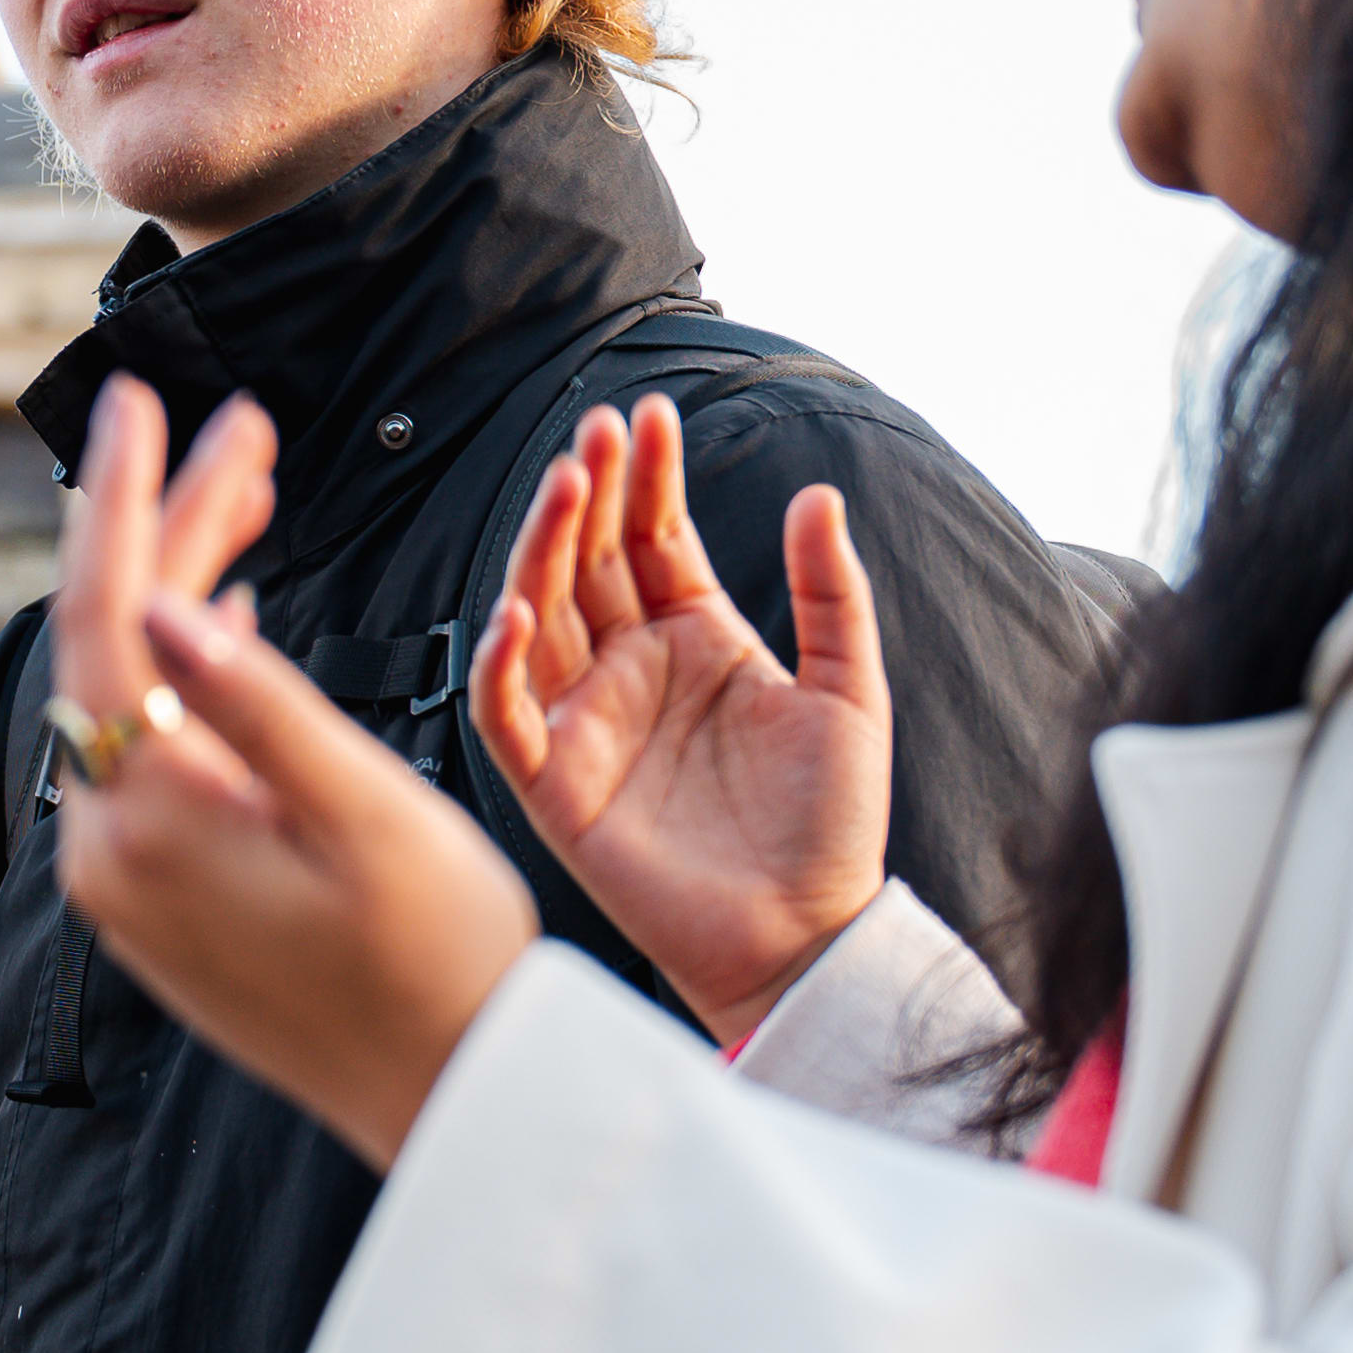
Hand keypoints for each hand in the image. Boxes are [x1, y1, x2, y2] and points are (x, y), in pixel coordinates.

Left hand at [41, 377, 539, 1166]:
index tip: (136, 397)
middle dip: (172, 525)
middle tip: (243, 425)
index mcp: (150, 820)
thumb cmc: (439, 957)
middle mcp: (111, 850)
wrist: (453, 1097)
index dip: (120, 499)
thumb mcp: (364, 813)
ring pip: (139, 694)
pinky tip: (234, 611)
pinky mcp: (165, 900)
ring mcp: (131, 881)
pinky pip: (156, 752)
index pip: (108, 620)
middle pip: (120, 646)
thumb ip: (261, 706)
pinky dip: (194, 674)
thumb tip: (166, 606)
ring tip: (253, 489)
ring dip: (188, 588)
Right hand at [468, 395, 889, 1050]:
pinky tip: (518, 616)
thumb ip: (831, 597)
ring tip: (564, 487)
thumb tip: (818, 498)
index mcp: (696, 640)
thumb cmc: (829, 825)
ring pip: (543, 618)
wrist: (808, 935)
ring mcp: (590, 725)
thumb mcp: (850, 694)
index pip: (655, 539)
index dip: (648, 479)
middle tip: (595, 434)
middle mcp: (632, 672)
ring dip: (544, 551)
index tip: (651, 416)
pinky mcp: (559, 789)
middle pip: (589, 563)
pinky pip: (508, 719)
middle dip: (588, 494)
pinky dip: (502, 669)